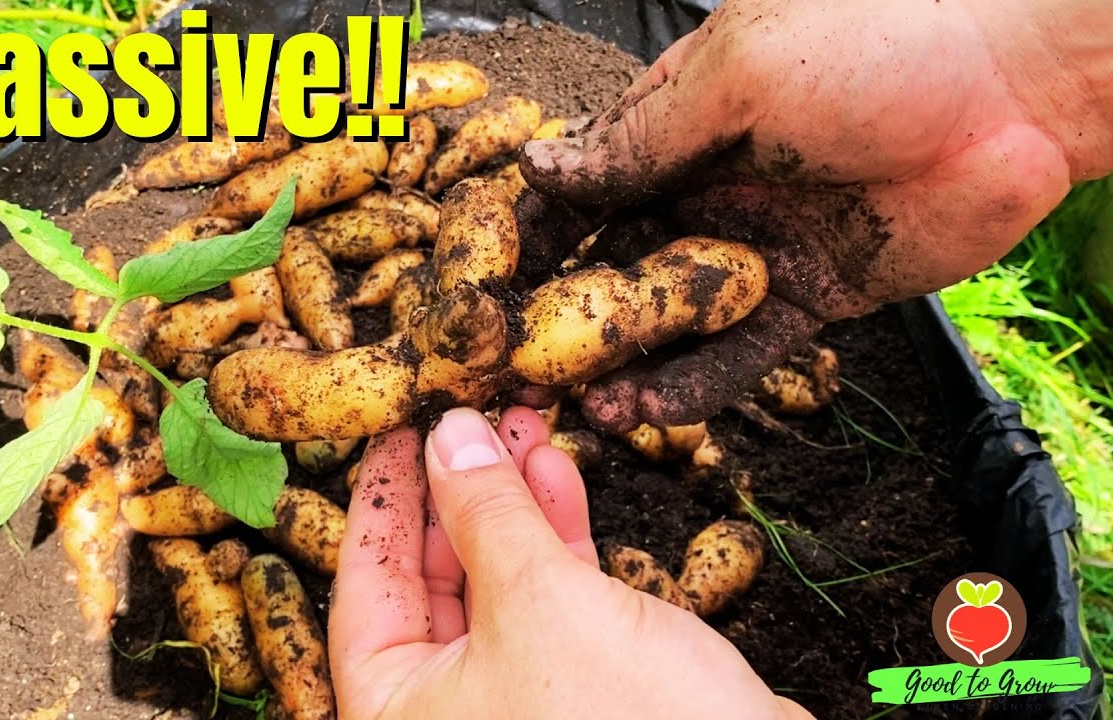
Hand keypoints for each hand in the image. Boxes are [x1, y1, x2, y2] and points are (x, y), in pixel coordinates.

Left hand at [329, 407, 810, 718]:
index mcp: (402, 710)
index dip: (381, 502)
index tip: (394, 435)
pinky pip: (545, 599)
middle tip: (468, 422)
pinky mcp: (575, 687)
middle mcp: (447, 711)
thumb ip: (486, 513)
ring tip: (520, 431)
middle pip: (430, 582)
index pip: (366, 588)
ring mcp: (512, 699)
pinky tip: (557, 476)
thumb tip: (449, 437)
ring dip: (509, 505)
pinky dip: (550, 538)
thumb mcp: (537, 599)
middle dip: (457, 493)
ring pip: (493, 583)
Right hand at [518, 0, 1112, 432]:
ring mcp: (753, 249)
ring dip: (621, 360)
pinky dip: (691, 383)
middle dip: (568, 314)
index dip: (532, 236)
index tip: (485, 287)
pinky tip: (646, 408)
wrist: (1018, 90)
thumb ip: (641, 137)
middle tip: (518, 368)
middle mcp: (705, 188)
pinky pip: (737, 353)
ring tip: (580, 402)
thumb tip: (541, 165)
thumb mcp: (740, 78)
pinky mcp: (804, 300)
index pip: (583, 187)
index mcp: (678, 123)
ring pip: (670, 317)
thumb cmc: (878, 46)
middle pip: (616, 262)